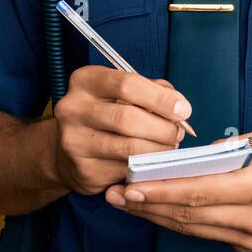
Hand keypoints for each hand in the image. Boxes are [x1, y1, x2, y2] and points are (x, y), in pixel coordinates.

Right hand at [53, 65, 191, 196]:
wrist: (68, 150)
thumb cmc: (106, 114)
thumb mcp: (123, 93)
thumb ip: (152, 92)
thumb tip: (179, 107)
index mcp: (85, 81)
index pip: (126, 84)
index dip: (160, 98)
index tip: (183, 110)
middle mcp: (72, 109)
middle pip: (127, 118)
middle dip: (162, 128)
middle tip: (178, 133)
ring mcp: (74, 142)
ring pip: (128, 148)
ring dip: (158, 150)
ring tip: (169, 147)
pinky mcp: (83, 170)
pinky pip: (125, 170)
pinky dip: (145, 168)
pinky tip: (152, 163)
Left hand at [103, 129, 251, 251]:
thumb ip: (230, 147)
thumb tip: (195, 153)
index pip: (198, 191)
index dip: (160, 191)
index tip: (131, 186)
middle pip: (189, 214)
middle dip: (147, 206)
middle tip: (116, 195)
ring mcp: (249, 236)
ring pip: (192, 228)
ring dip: (156, 217)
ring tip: (126, 205)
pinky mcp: (248, 244)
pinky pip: (205, 234)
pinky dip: (179, 223)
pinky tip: (158, 213)